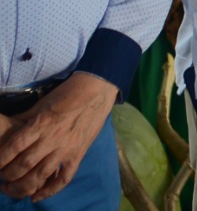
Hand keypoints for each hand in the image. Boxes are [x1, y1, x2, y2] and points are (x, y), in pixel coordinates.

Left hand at [0, 73, 116, 202]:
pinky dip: (50, 190)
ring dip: (23, 186)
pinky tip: (37, 196)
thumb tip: (6, 130)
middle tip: (3, 179)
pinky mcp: (78, 154)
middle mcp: (51, 139)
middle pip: (24, 165)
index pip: (14, 147)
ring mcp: (66, 148)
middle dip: (8, 176)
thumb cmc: (66, 94)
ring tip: (13, 189)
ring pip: (40, 175)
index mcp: (40, 124)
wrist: (97, 91)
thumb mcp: (41, 105)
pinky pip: (64, 178)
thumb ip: (24, 120)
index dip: (0, 160)